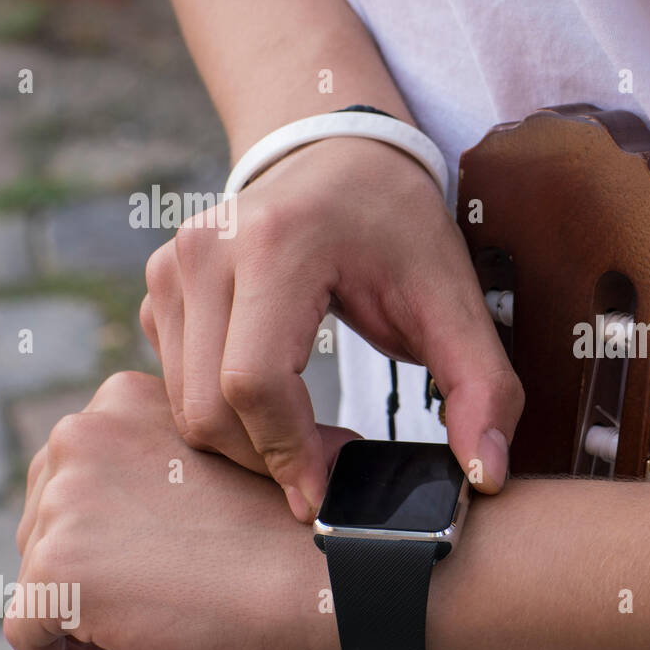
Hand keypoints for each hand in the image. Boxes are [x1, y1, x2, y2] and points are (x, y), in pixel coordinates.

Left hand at [6, 372, 348, 649]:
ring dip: (78, 619)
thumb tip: (171, 504)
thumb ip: (194, 458)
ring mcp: (66, 500)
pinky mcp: (58, 568)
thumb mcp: (248, 455)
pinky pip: (30, 632)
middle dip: (89, 568)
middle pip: (49, 518)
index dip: (106, 524)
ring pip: (41, 574)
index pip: (82, 470)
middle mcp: (85, 434)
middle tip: (138, 612)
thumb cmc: (315, 525)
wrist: (334, 573)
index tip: (142, 565)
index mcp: (131, 400)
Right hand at [141, 136, 523, 521]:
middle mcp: (207, 250)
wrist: (343, 154)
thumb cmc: (400, 228)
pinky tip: (282, 408)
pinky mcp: (162, 286)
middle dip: (271, 460)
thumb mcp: (456, 300)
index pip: (254, 382)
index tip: (328, 495)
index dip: (289, 453)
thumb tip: (487, 477)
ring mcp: (173, 266)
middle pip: (211, 407)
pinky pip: (177, 384)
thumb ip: (482, 389)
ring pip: (185, 406)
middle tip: (335, 469)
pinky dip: (225, 416)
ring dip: (248, 444)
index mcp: (278, 245)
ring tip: (315, 439)